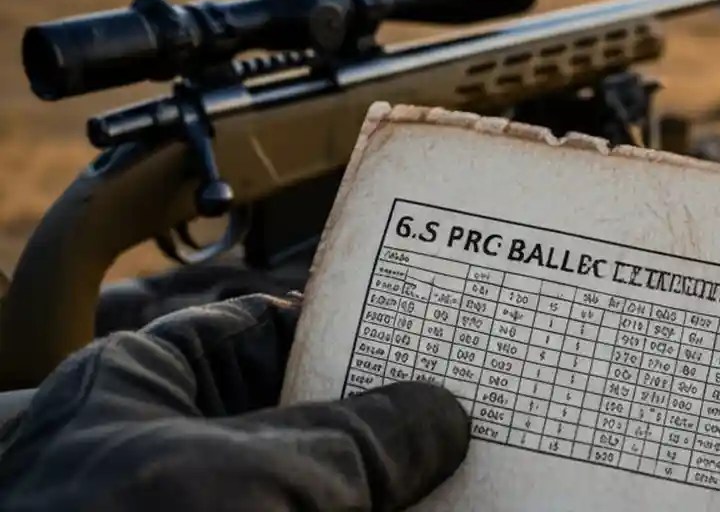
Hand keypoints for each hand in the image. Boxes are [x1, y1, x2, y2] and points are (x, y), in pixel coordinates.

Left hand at [0, 295, 468, 510]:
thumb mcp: (257, 479)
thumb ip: (359, 440)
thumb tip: (442, 415)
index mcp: (142, 394)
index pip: (257, 330)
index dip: (342, 321)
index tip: (423, 325)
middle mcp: (175, 461)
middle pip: (306, 419)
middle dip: (389, 415)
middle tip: (475, 401)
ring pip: (322, 494)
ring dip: (397, 486)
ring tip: (481, 465)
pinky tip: (446, 509)